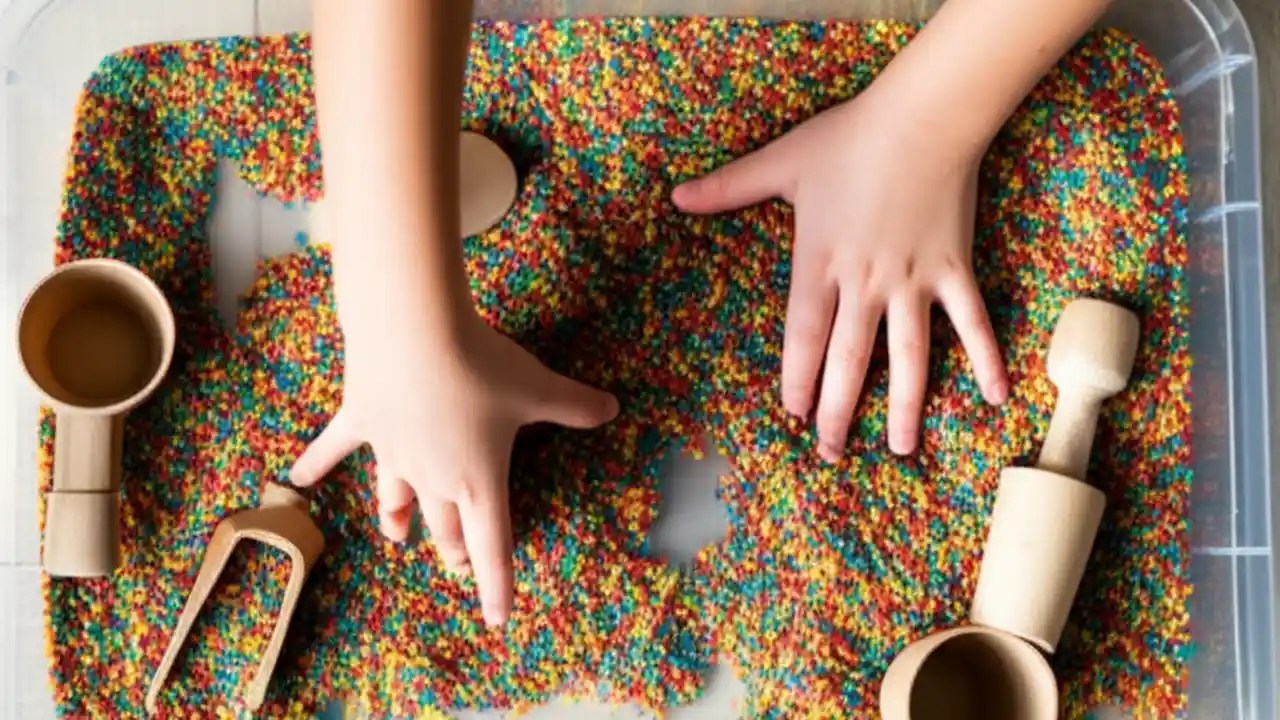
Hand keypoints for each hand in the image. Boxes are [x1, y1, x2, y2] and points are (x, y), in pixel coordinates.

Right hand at [289, 311, 617, 626]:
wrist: (414, 332)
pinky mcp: (361, 422)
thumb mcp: (537, 387)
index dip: (497, 586)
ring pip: (395, 498)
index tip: (497, 619)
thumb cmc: (480, 366)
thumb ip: (575, 404)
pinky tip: (295, 476)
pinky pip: (334, 449)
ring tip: (396, 534)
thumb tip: (612, 408)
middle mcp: (432, 477)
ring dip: (397, 519)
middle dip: (453, 548)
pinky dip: (315, 464)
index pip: (492, 547)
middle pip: (444, 527)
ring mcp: (392, 452)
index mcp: (477, 481)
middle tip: (457, 562)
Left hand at [673, 86, 1007, 458]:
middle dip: (839, 412)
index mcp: (819, 262)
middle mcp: (866, 282)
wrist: (923, 114)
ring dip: (905, 406)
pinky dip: (987, 358)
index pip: (804, 338)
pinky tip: (996, 397)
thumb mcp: (780, 162)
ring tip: (903, 449)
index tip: (794, 415)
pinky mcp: (955, 269)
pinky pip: (973, 322)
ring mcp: (914, 280)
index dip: (798, 381)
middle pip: (850, 362)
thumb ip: (728, 187)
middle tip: (832, 453)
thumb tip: (675, 196)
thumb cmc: (849, 137)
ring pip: (910, 356)